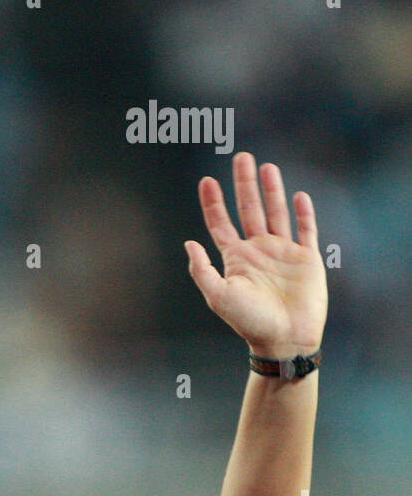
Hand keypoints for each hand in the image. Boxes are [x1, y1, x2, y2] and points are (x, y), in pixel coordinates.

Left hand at [185, 152, 326, 359]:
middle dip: (244, 184)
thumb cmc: (249, 322)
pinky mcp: (306, 258)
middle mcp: (258, 251)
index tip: (206, 180)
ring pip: (276, 212)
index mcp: (236, 259)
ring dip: (272, 190)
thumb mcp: (218, 296)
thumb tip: (188, 243)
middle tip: (241, 156)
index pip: (221, 224)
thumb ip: (202, 270)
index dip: (213, 202)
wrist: (284, 339)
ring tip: (266, 167)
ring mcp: (282, 253)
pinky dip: (303, 213)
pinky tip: (299, 196)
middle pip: (249, 209)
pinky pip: (306, 230)